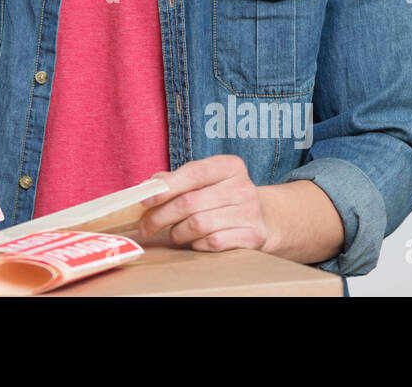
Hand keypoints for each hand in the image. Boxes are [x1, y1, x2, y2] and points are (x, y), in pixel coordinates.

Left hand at [137, 155, 271, 252]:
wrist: (266, 219)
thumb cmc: (225, 197)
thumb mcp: (207, 181)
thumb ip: (177, 180)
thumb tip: (149, 185)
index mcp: (230, 166)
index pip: (193, 173)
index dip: (166, 187)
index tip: (144, 200)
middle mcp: (242, 187)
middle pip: (190, 202)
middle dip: (161, 216)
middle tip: (146, 226)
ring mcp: (250, 212)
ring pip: (198, 224)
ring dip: (177, 232)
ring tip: (173, 233)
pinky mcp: (253, 236)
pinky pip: (213, 242)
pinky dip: (197, 244)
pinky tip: (194, 241)